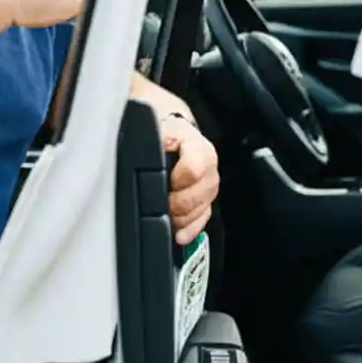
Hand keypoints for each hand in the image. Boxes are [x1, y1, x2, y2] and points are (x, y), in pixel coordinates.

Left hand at [163, 116, 219, 245]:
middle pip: (195, 198)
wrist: (179, 137)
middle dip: (175, 204)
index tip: (162, 181)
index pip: (193, 171)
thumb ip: (158, 139)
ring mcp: (210, 190)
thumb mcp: (163, 129)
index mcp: (201, 150)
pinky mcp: (207, 204)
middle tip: (159, 201)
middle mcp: (210, 172)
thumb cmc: (170, 136)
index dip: (175, 180)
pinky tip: (178, 234)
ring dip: (180, 218)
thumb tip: (151, 148)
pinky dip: (188, 231)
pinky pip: (201, 223)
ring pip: (198, 213)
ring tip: (165, 213)